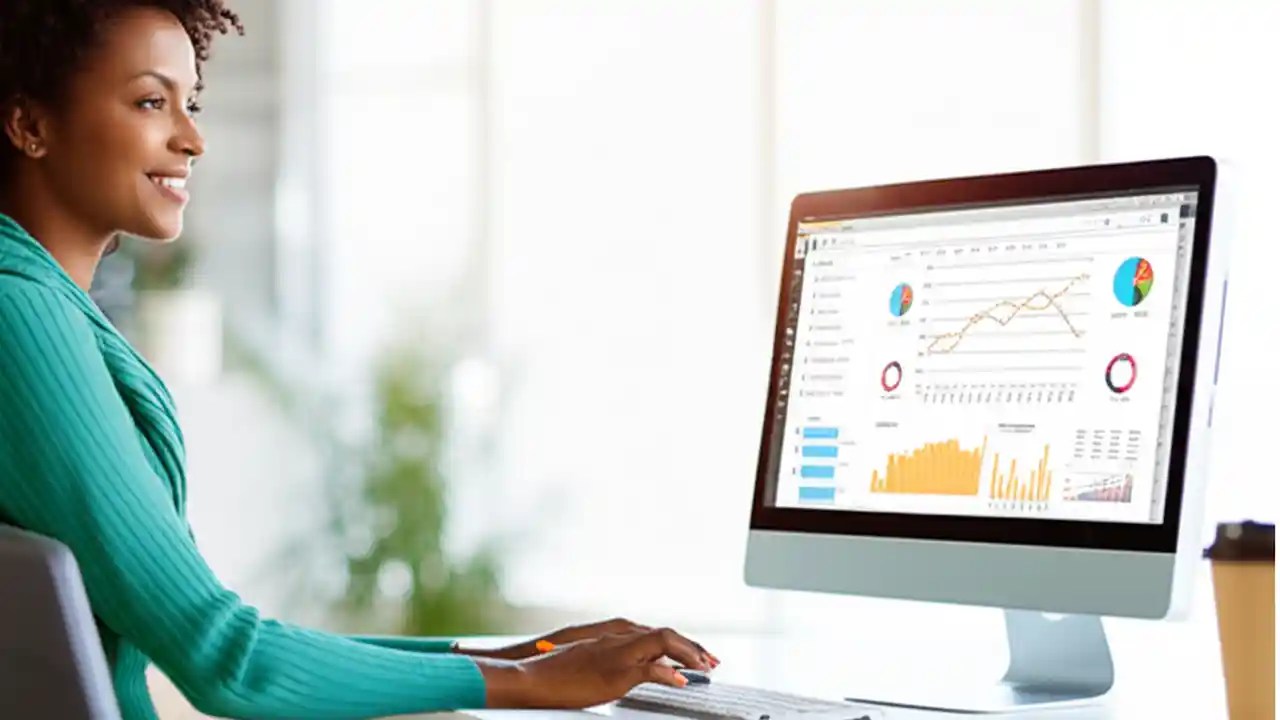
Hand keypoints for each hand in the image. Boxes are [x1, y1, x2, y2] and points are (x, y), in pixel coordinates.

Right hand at [458, 617, 718, 665]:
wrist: (528, 676)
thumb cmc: (552, 672)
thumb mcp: (586, 661)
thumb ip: (610, 659)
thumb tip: (631, 669)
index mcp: (611, 633)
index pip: (654, 632)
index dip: (678, 642)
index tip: (694, 654)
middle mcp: (617, 636)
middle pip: (665, 633)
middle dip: (692, 646)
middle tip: (711, 660)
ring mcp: (617, 652)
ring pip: (664, 641)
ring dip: (689, 653)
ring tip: (705, 666)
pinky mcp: (614, 672)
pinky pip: (650, 668)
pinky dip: (669, 673)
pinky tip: (681, 681)